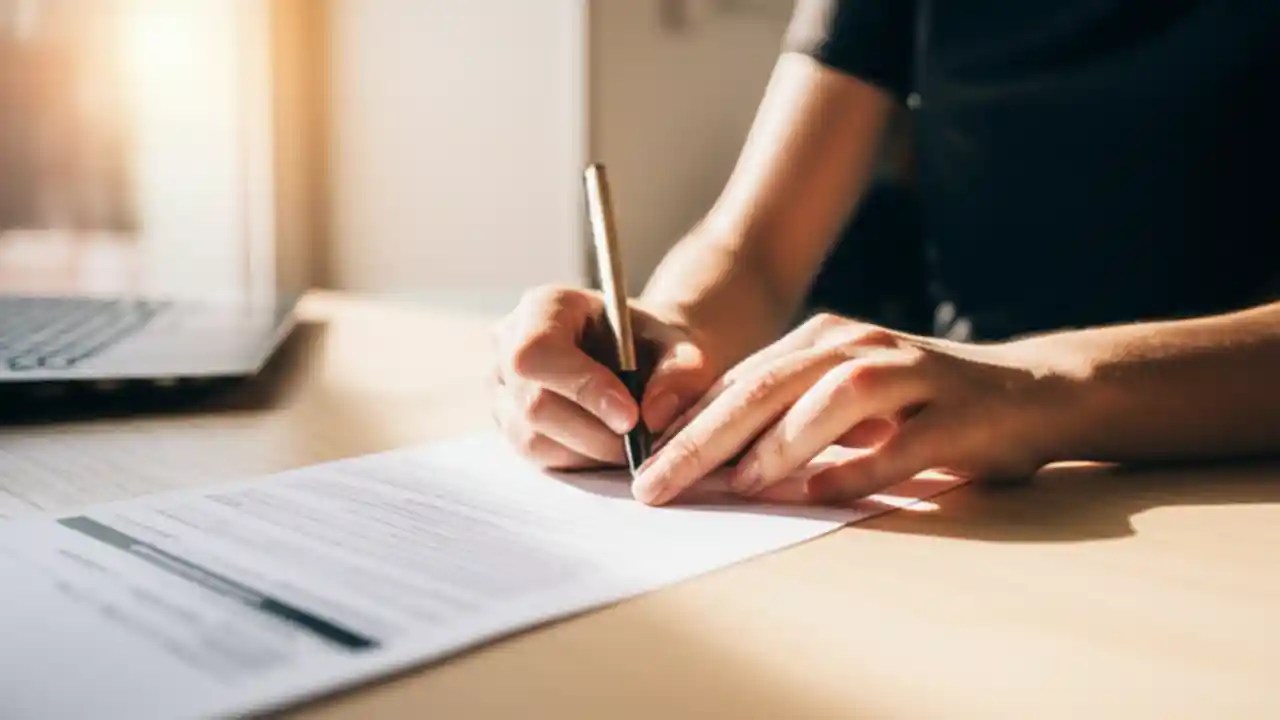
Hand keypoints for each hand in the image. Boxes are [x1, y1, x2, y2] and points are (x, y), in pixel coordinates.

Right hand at [492, 286, 718, 469]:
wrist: (644, 359)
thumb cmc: (656, 345)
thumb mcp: (683, 347)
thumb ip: (682, 373)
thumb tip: (653, 415)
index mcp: (545, 307)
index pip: (539, 351)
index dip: (581, 387)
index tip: (631, 417)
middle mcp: (508, 344)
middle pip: (533, 403)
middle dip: (595, 431)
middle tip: (643, 441)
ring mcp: (502, 388)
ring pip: (533, 438)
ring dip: (590, 451)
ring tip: (632, 442)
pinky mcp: (510, 423)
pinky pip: (537, 457)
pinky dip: (580, 460)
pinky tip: (609, 444)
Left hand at [632, 313, 1068, 504]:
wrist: (1031, 392)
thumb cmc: (921, 406)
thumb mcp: (845, 403)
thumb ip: (788, 422)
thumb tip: (718, 467)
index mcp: (821, 342)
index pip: (738, 384)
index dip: (685, 426)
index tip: (642, 469)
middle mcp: (856, 346)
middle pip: (765, 387)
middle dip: (702, 439)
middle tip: (655, 485)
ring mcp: (909, 373)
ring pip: (829, 400)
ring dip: (777, 446)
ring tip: (734, 485)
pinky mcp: (953, 414)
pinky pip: (898, 444)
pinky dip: (856, 470)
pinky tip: (820, 495)